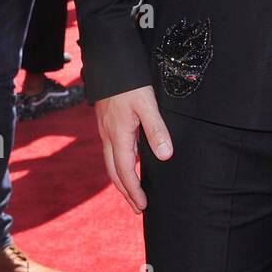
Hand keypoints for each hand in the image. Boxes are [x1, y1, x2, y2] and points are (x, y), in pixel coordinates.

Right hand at [95, 86, 171, 212]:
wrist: (109, 63)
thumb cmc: (129, 83)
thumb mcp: (147, 104)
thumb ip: (156, 129)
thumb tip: (165, 156)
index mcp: (118, 136)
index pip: (125, 172)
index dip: (133, 191)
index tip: (142, 206)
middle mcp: (109, 137)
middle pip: (114, 172)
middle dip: (125, 192)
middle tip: (137, 208)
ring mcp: (106, 131)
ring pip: (111, 163)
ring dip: (121, 180)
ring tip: (132, 192)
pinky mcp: (107, 124)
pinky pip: (112, 152)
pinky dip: (119, 164)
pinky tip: (129, 162)